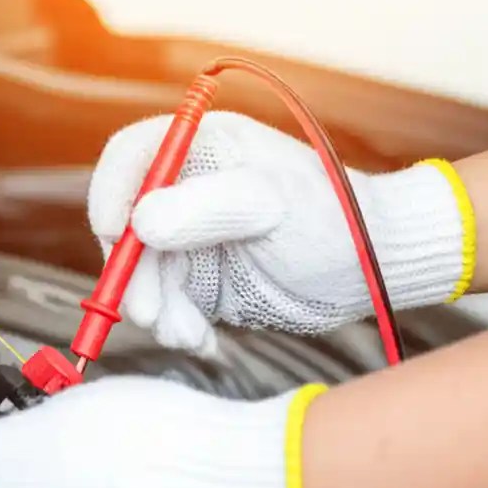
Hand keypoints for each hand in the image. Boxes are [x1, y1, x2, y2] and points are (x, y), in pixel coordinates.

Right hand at [88, 111, 473, 355]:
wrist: (376, 272)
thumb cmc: (338, 221)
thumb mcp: (274, 205)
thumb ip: (207, 207)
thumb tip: (141, 221)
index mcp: (204, 148)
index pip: (132, 157)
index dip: (111, 191)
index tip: (112, 234)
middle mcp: (188, 189)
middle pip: (127, 224)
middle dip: (134, 272)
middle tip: (149, 312)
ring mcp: (190, 235)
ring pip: (143, 272)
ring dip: (156, 308)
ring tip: (187, 332)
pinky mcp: (199, 278)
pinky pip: (166, 301)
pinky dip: (176, 324)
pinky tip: (202, 338)